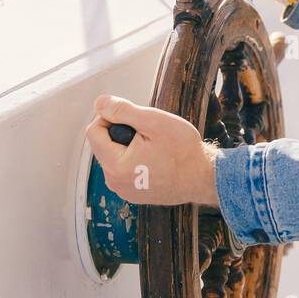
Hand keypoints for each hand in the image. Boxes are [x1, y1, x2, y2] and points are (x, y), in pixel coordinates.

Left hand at [85, 95, 220, 206]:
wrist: (204, 178)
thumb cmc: (184, 152)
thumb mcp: (154, 122)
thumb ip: (123, 111)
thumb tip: (101, 103)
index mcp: (116, 166)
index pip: (94, 131)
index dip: (111, 117)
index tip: (134, 119)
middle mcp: (115, 182)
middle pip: (104, 145)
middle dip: (122, 133)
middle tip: (149, 134)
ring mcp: (125, 191)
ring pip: (116, 157)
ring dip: (130, 147)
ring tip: (155, 148)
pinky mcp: (135, 194)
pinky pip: (126, 170)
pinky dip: (137, 161)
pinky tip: (157, 160)